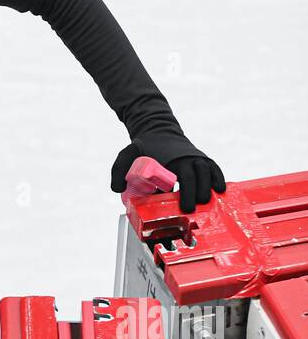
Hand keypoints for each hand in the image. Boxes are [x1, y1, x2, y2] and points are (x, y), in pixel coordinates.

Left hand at [111, 137, 225, 213]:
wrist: (157, 128)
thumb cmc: (143, 146)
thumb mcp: (127, 154)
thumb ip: (118, 169)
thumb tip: (117, 189)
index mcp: (170, 159)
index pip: (182, 176)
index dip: (186, 192)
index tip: (185, 207)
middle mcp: (186, 157)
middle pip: (197, 175)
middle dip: (198, 193)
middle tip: (194, 209)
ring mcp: (194, 156)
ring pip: (207, 170)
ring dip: (209, 187)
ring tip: (209, 202)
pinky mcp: (200, 158)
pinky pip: (213, 167)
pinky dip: (218, 177)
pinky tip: (221, 190)